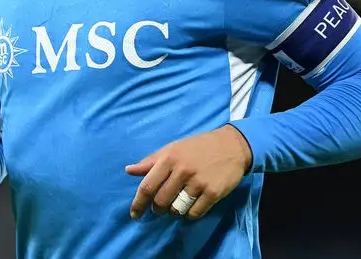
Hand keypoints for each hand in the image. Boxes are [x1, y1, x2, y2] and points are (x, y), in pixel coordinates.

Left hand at [125, 124, 251, 219]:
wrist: (232, 145)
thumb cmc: (198, 147)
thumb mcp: (173, 148)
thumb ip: (150, 161)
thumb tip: (128, 170)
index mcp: (169, 158)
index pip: (147, 186)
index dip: (138, 203)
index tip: (134, 214)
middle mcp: (182, 170)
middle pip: (161, 201)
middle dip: (158, 209)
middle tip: (161, 207)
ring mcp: (198, 182)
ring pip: (177, 209)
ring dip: (174, 212)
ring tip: (178, 204)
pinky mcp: (213, 193)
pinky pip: (194, 213)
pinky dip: (190, 214)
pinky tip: (192, 206)